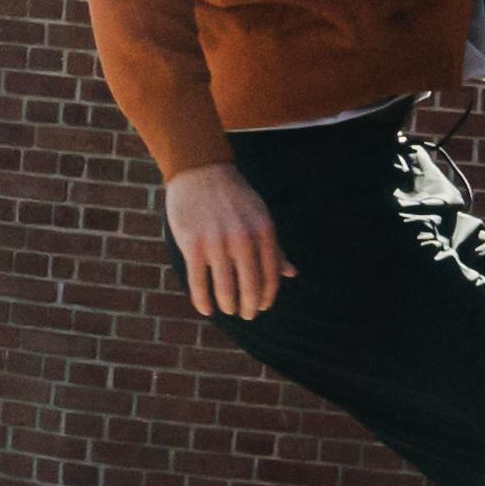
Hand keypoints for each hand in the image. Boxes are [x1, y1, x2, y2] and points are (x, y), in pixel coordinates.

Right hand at [165, 162, 296, 319]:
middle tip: (247, 315)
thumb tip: (292, 273)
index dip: (267, 296)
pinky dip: (203, 301)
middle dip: (250, 307)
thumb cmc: (234, 197)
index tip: (262, 306)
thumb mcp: (261, 217)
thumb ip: (274, 247)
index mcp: (263, 232)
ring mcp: (216, 244)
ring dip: (228, 305)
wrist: (200, 170)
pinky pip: (199, 283)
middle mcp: (242, 240)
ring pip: (225, 289)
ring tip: (228, 310)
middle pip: (250, 286)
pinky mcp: (192, 246)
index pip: (271, 275)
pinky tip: (206, 309)